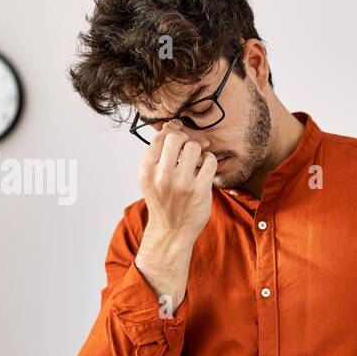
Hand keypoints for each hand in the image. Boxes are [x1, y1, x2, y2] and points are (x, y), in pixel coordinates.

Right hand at [137, 120, 215, 240]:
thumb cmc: (163, 201)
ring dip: (199, 149)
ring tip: (197, 160)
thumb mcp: (151, 179)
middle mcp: (162, 177)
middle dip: (185, 138)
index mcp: (147, 171)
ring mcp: (182, 184)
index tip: (179, 130)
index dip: (171, 129)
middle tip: (189, 146)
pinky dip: (209, 160)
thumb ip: (158, 155)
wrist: (171, 230)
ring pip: (194, 147)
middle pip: (176, 138)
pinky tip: (205, 167)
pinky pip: (209, 161)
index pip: (159, 138)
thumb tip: (173, 125)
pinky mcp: (200, 190)